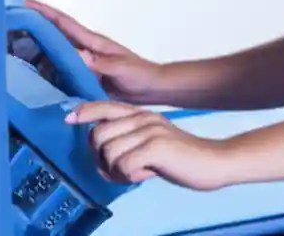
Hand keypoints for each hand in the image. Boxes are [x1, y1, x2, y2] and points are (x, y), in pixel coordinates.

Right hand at [26, 0, 161, 104]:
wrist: (152, 89)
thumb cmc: (140, 74)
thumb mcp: (119, 68)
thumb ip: (99, 63)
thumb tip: (75, 55)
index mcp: (92, 43)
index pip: (64, 23)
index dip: (44, 12)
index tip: (25, 3)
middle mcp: (85, 50)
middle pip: (55, 35)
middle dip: (34, 28)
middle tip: (10, 26)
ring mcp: (84, 64)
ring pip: (55, 54)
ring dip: (37, 51)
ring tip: (14, 51)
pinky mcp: (85, 78)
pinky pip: (61, 72)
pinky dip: (47, 71)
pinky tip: (35, 77)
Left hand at [67, 101, 233, 190]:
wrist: (214, 161)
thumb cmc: (181, 158)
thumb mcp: (153, 143)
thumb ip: (130, 141)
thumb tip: (101, 155)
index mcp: (141, 114)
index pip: (105, 107)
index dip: (84, 112)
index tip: (69, 118)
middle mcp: (143, 117)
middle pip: (98, 135)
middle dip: (101, 159)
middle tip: (120, 170)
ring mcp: (149, 130)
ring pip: (108, 152)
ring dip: (116, 171)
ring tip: (136, 174)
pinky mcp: (155, 146)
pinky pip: (122, 164)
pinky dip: (129, 176)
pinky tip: (146, 175)